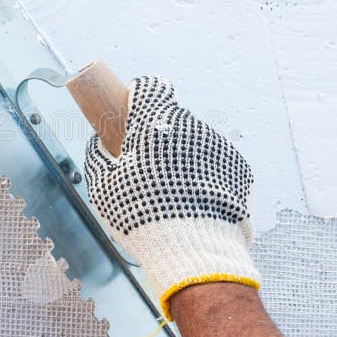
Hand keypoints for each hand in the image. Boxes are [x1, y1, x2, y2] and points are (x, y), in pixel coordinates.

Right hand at [84, 76, 259, 320]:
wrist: (194, 250)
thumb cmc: (142, 215)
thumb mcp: (103, 185)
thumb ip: (99, 154)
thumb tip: (100, 141)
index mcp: (155, 122)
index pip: (151, 86)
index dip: (141, 96)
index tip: (133, 113)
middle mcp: (189, 125)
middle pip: (172, 118)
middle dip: (159, 136)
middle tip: (148, 169)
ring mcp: (217, 145)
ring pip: (194, 141)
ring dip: (183, 157)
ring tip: (174, 194)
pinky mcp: (238, 166)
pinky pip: (215, 161)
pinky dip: (206, 175)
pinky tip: (196, 202)